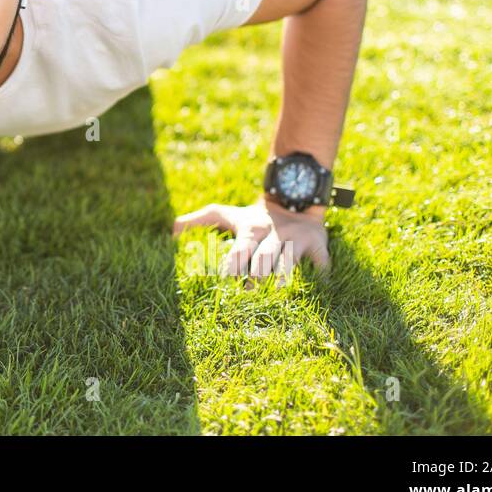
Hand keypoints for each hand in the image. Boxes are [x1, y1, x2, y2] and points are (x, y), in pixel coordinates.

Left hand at [171, 197, 330, 283]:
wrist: (294, 199)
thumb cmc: (253, 218)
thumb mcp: (226, 215)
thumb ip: (198, 222)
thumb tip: (169, 232)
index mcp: (250, 230)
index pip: (241, 247)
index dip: (234, 261)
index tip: (226, 277)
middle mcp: (273, 234)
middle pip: (266, 254)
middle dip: (259, 272)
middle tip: (250, 291)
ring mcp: (297, 239)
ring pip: (291, 258)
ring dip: (285, 275)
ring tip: (278, 292)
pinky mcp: (318, 244)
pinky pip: (322, 262)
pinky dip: (322, 275)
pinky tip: (320, 290)